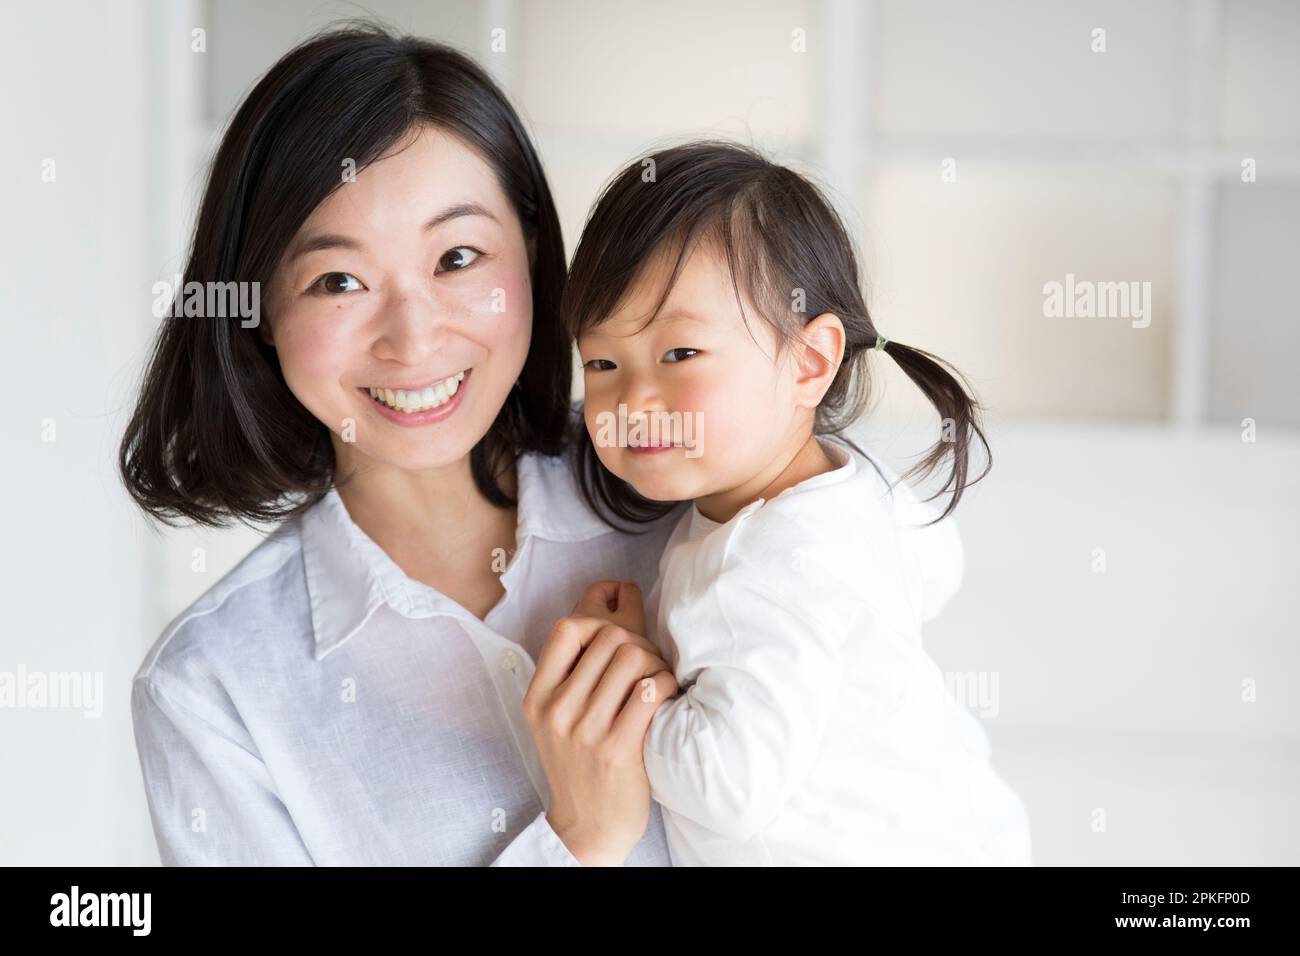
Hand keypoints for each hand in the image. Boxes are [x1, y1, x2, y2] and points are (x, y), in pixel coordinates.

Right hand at [522, 580, 675, 865]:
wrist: (587, 826)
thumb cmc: (581, 762)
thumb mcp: (560, 715)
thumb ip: (578, 665)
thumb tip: (609, 593)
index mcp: (539, 696)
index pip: (567, 628)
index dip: (600, 610)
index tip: (620, 615)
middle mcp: (557, 710)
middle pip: (608, 637)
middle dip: (639, 639)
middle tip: (650, 659)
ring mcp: (585, 731)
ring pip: (633, 658)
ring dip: (656, 662)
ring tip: (658, 679)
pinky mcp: (616, 750)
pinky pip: (649, 691)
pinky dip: (665, 685)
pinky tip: (664, 696)